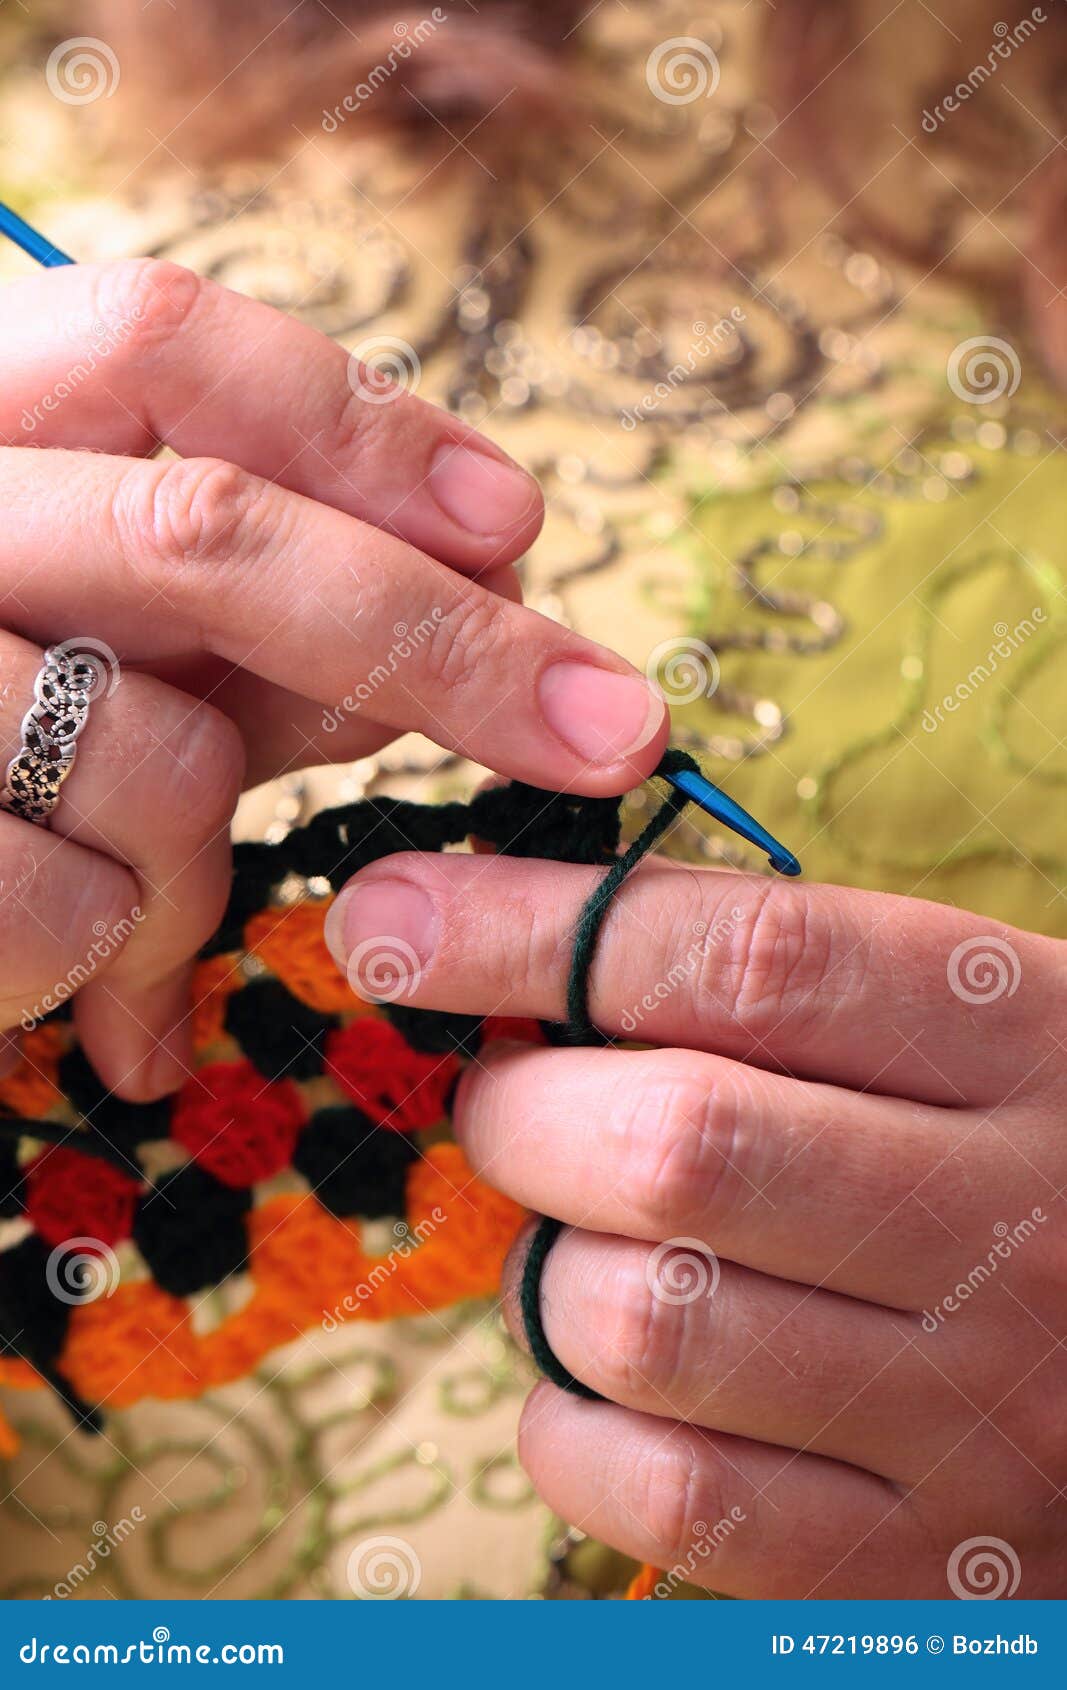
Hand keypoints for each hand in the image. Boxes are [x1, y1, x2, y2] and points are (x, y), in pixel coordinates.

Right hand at [0, 259, 667, 1095]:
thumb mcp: (98, 639)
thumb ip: (254, 610)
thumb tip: (476, 592)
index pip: (156, 338)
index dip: (355, 421)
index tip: (517, 519)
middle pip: (207, 531)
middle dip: (441, 642)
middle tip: (615, 728)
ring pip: (158, 755)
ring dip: (210, 865)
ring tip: (160, 921)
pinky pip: (75, 905)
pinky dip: (121, 964)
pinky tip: (86, 995)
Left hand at [325, 847, 1066, 1597]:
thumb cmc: (1020, 1148)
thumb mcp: (954, 1015)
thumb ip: (765, 968)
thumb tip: (497, 928)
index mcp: (1019, 1038)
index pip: (745, 957)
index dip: (534, 928)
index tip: (396, 922)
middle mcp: (1009, 1221)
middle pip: (674, 1144)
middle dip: (523, 1112)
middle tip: (513, 1102)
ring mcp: (970, 1409)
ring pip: (640, 1324)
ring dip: (541, 1270)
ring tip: (577, 1242)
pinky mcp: (912, 1561)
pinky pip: (665, 1496)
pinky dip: (572, 1423)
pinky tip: (604, 1378)